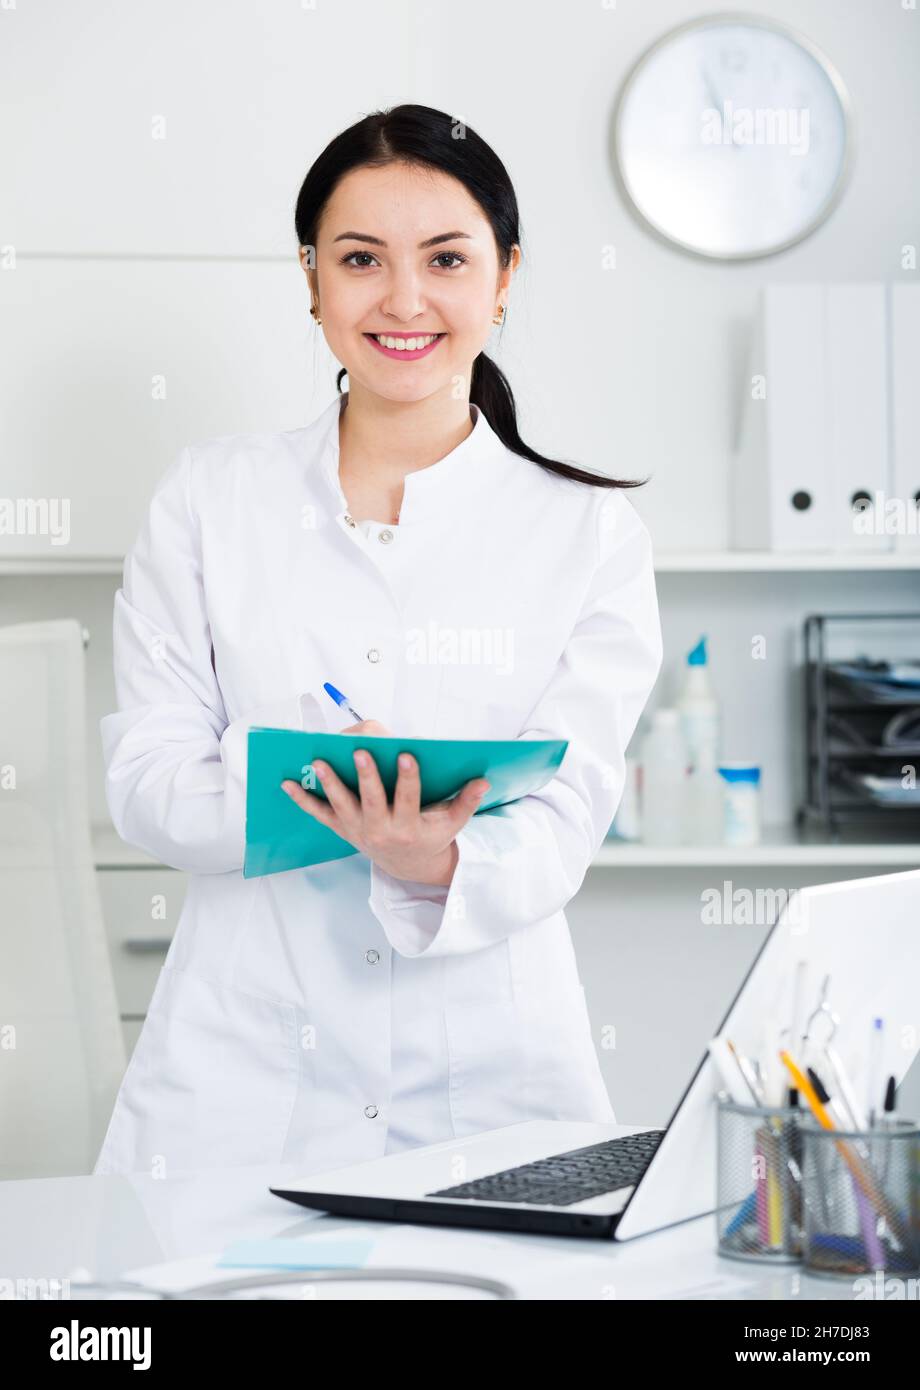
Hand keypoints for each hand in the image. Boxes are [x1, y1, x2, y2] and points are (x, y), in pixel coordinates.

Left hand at [280, 720, 489, 886]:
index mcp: (409, 825)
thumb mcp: (452, 823)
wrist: (408, 866)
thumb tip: (484, 781)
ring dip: (329, 783)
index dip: (409, 777)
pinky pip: (319, 814)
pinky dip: (302, 800)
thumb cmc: (431, 836)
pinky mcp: (342, 829)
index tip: (407, 755)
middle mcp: (381, 829)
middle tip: (360, 750)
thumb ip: (467, 801)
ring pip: (341, 805)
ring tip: (320, 761)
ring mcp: (358, 830)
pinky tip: (287, 783)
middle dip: (366, 775)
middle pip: (372, 799)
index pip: (409, 798)